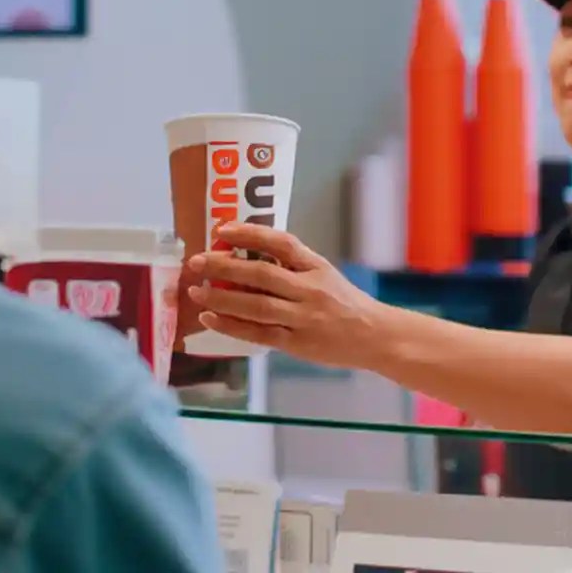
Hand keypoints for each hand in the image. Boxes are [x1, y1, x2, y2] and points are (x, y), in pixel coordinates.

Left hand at [186, 223, 387, 369]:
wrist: (375, 336)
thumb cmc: (345, 303)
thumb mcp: (325, 274)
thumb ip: (293, 267)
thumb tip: (245, 257)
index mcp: (317, 266)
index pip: (281, 243)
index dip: (250, 233)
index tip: (222, 229)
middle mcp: (310, 289)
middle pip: (261, 274)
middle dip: (224, 266)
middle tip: (197, 261)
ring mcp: (303, 317)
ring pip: (256, 305)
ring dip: (221, 297)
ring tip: (196, 290)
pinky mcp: (297, 343)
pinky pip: (258, 333)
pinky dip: (231, 326)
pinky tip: (210, 318)